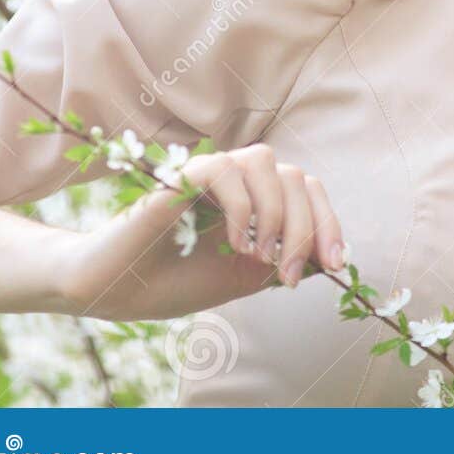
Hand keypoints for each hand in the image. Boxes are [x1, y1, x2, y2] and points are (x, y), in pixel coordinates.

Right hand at [55, 142, 346, 321]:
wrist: (117, 292)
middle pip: (297, 177)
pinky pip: (223, 167)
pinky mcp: (178, 176)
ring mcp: (209, 174)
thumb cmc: (176, 282)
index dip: (328, 224)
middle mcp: (238, 179)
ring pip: (266, 161)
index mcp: (257, 199)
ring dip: (275, 212)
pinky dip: (239, 204)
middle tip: (289, 274)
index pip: (309, 191)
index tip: (336, 264)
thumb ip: (284, 263)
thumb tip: (331, 259)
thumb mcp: (245, 279)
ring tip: (258, 256)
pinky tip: (232, 240)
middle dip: (306, 229)